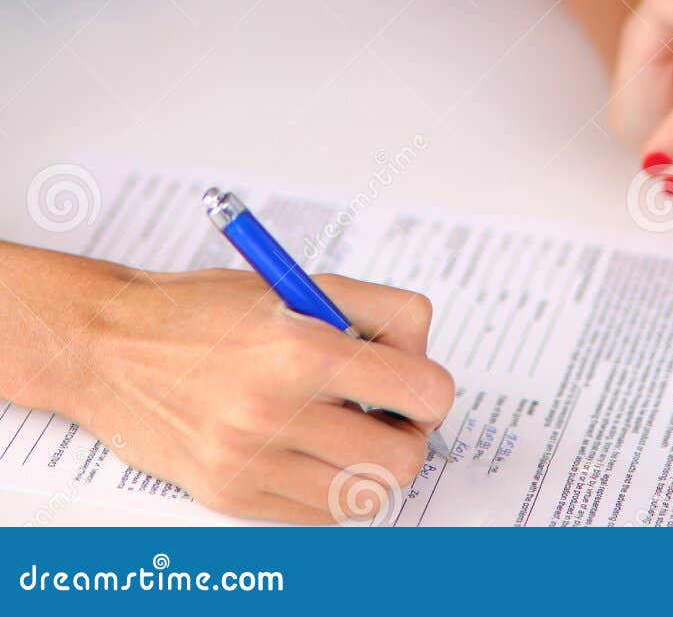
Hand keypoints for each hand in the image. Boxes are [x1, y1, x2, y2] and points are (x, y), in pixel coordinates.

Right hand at [74, 262, 453, 522]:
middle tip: (382, 410)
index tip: (415, 382)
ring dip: (368, 466)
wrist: (112, 347)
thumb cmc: (205, 310)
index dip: (430, 388)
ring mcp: (251, 462)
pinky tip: (309, 451)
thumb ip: (377, 311)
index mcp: (301, 347)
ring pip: (364, 497)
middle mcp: (276, 411)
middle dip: (406, 435)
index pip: (420, 392)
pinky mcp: (230, 496)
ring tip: (342, 428)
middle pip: (402, 459)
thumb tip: (425, 355)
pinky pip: (318, 516)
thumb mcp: (298, 285)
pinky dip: (329, 489)